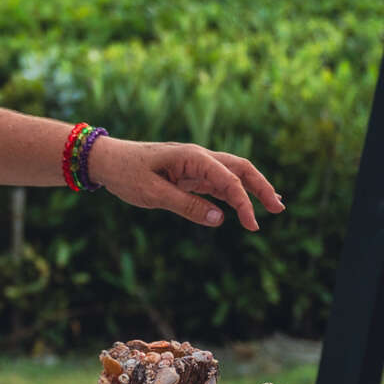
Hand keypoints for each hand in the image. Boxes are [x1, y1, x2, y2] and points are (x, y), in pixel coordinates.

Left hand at [89, 138, 281, 229]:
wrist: (104, 160)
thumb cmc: (125, 173)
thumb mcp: (153, 194)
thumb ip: (186, 206)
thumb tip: (221, 219)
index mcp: (192, 157)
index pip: (228, 180)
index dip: (245, 203)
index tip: (252, 225)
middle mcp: (198, 157)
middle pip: (240, 169)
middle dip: (261, 187)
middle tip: (279, 209)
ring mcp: (194, 165)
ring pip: (231, 174)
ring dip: (252, 189)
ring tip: (273, 206)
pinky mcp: (187, 174)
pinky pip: (216, 182)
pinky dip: (233, 192)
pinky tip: (243, 204)